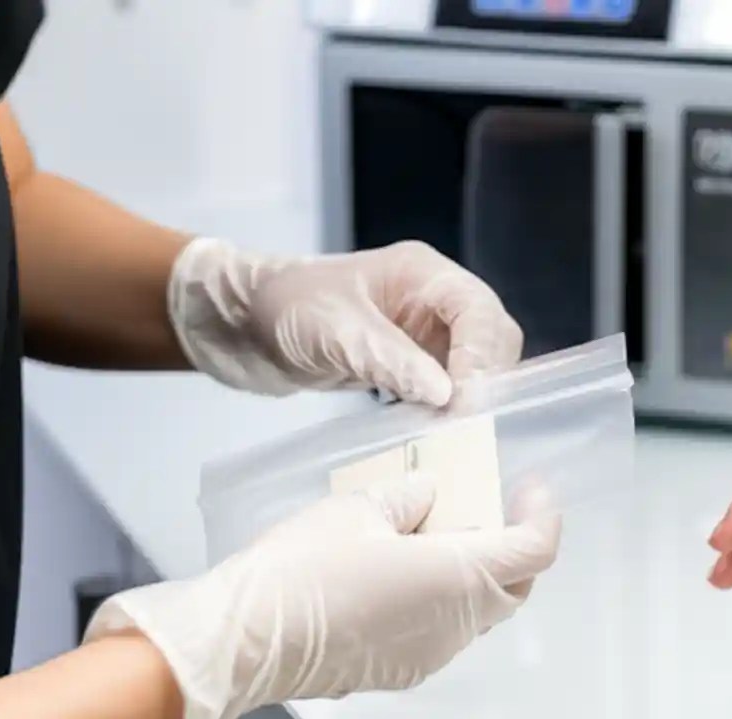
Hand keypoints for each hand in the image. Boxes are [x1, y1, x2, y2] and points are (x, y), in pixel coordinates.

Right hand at [85, 475, 559, 718]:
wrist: (246, 638)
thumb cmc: (302, 570)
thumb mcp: (359, 508)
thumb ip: (407, 497)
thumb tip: (427, 493)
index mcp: (458, 578)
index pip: (535, 551)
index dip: (542, 515)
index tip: (530, 489)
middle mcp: (455, 625)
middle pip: (514, 586)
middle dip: (513, 546)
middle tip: (489, 508)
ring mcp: (429, 654)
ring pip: (478, 612)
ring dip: (473, 574)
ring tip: (438, 534)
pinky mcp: (400, 670)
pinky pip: (440, 631)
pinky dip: (440, 599)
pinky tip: (404, 570)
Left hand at [168, 238, 522, 404]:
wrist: (241, 326)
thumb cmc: (284, 308)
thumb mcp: (337, 332)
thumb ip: (392, 360)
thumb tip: (448, 395)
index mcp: (421, 273)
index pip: (477, 310)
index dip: (482, 356)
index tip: (467, 401)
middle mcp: (431, 298)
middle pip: (489, 335)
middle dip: (486, 376)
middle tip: (466, 422)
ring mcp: (423, 330)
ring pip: (474, 363)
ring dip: (470, 395)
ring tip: (454, 431)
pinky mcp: (410, 361)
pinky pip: (447, 384)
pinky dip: (448, 407)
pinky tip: (434, 429)